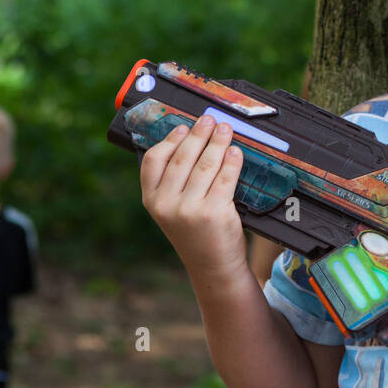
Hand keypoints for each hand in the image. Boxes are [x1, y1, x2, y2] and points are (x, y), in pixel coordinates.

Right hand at [139, 113, 251, 287]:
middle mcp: (166, 204)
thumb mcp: (172, 211)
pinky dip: (232, 162)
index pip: (153, 161)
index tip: (183, 127)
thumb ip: (174, 183)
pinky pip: (225, 178)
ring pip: (205, 165)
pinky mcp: (214, 212)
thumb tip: (190, 142)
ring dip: (217, 143)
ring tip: (226, 130)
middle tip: (210, 120)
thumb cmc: (196, 234)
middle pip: (182, 158)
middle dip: (198, 135)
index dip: (170, 140)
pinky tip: (236, 152)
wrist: (213, 267)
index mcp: (151, 200)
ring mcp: (189, 209)